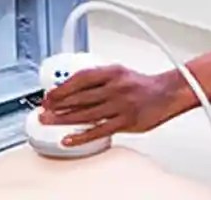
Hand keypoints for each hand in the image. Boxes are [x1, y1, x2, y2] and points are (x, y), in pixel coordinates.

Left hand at [38, 65, 179, 145]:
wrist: (167, 93)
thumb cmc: (142, 85)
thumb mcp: (118, 73)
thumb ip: (97, 79)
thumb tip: (72, 88)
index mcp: (112, 72)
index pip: (81, 78)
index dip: (62, 87)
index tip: (49, 95)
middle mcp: (115, 87)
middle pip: (80, 97)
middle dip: (58, 104)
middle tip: (43, 110)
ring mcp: (120, 105)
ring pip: (86, 113)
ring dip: (64, 118)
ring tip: (48, 121)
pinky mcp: (126, 122)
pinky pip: (99, 130)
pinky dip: (82, 135)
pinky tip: (68, 138)